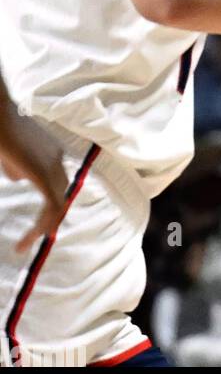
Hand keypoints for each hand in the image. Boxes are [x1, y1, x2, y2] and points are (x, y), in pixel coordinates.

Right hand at [0, 105, 68, 252]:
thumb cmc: (2, 131)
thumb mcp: (11, 154)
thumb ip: (19, 167)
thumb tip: (21, 178)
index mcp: (52, 152)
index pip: (57, 183)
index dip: (52, 204)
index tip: (43, 223)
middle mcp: (57, 158)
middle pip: (61, 194)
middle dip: (50, 218)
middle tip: (35, 237)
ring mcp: (53, 164)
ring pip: (58, 202)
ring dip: (44, 224)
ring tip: (28, 241)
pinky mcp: (43, 172)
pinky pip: (52, 203)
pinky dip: (46, 221)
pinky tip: (37, 234)